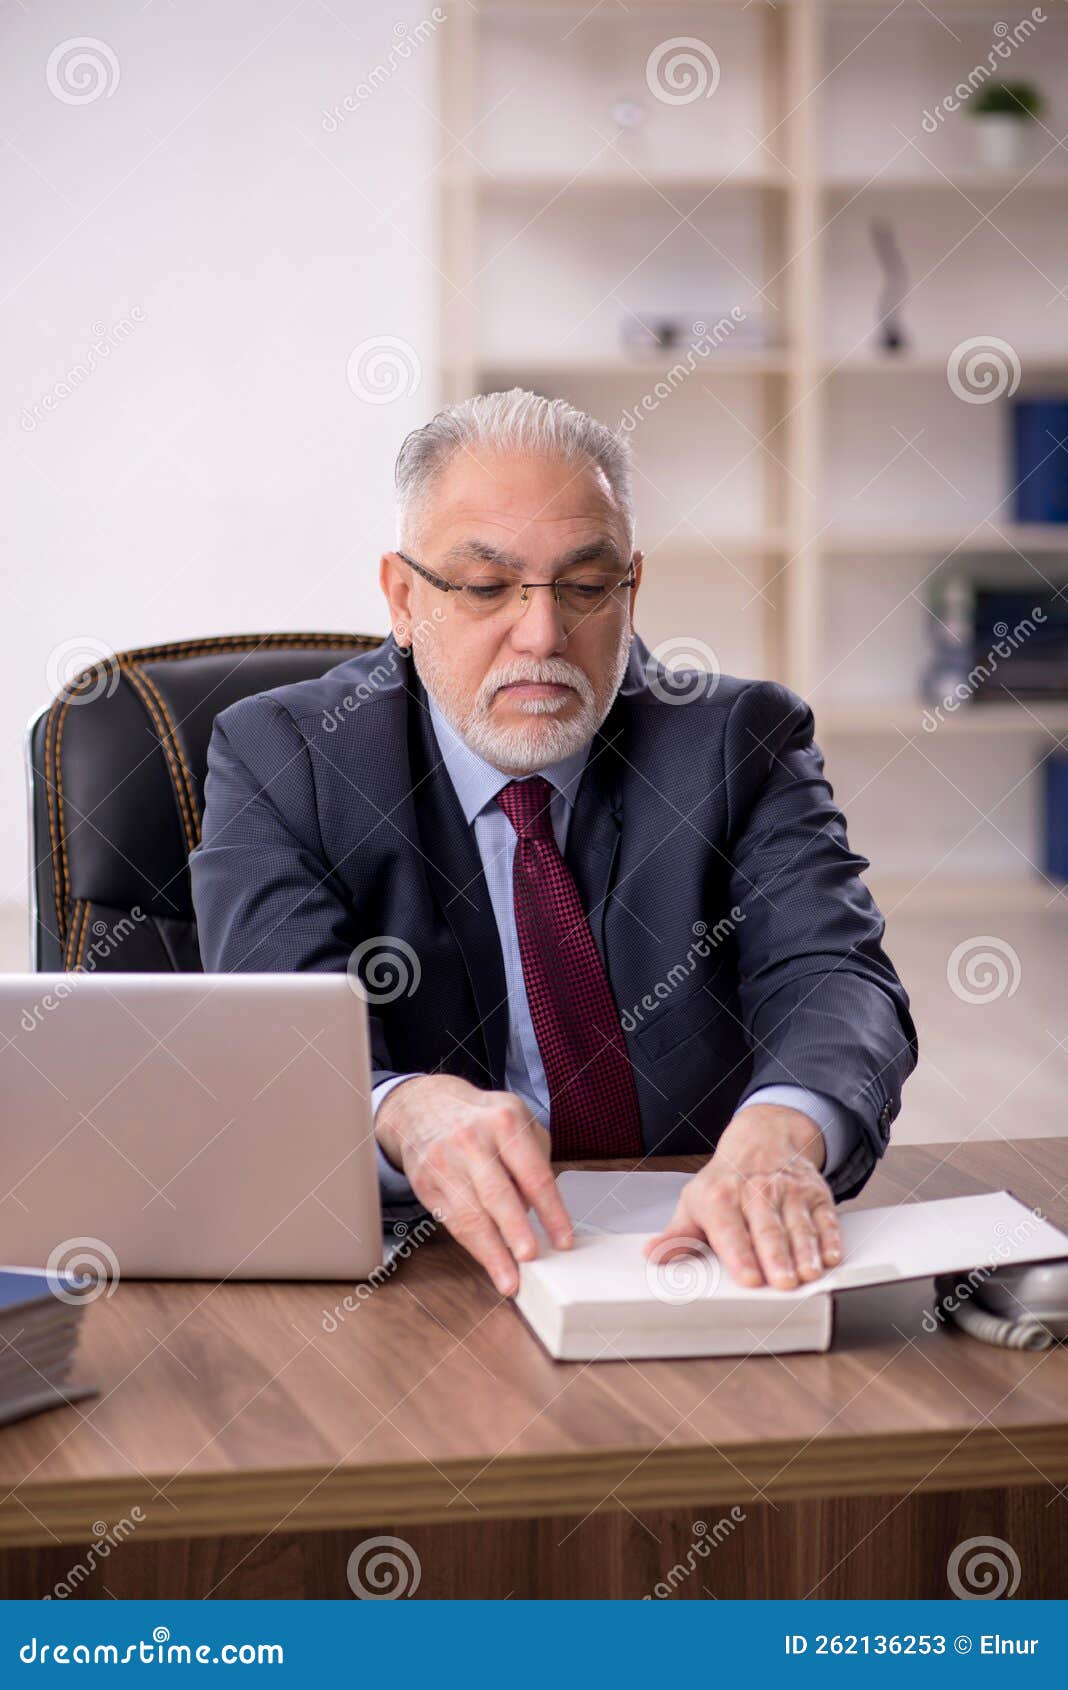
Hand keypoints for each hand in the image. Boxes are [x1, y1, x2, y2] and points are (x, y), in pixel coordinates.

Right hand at [375, 1074, 572, 1295]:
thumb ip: (534, 1161)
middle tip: (530, 1258)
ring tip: (510, 1279)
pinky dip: (473, 1246)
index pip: (534, 1175)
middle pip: (498, 1195)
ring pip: (470, 1216)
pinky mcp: (424, 1184)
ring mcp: (444, 1162)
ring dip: (492, 1253)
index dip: (551, 1212)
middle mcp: (473, 1141)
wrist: (423, 1107)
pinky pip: (452, 1222)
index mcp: (505, 1122)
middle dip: (515, 1230)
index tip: (563, 1240)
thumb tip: (541, 1212)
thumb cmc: (481, 1120)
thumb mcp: (517, 1121)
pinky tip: (488, 1262)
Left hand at [643, 1103, 842, 1289]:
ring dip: (806, 1251)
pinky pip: (825, 1218)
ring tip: (809, 1274)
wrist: (763, 1140)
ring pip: (799, 1225)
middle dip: (776, 1256)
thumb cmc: (725, 1181)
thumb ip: (678, 1235)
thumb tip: (653, 1255)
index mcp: (721, 1197)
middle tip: (783, 1283)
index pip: (730, 1229)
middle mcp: (756, 1192)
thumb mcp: (694, 1202)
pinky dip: (830, 1238)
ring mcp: (789, 1192)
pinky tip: (831, 1256)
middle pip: (768, 1229)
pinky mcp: (815, 1195)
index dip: (740, 1254)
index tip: (749, 1277)